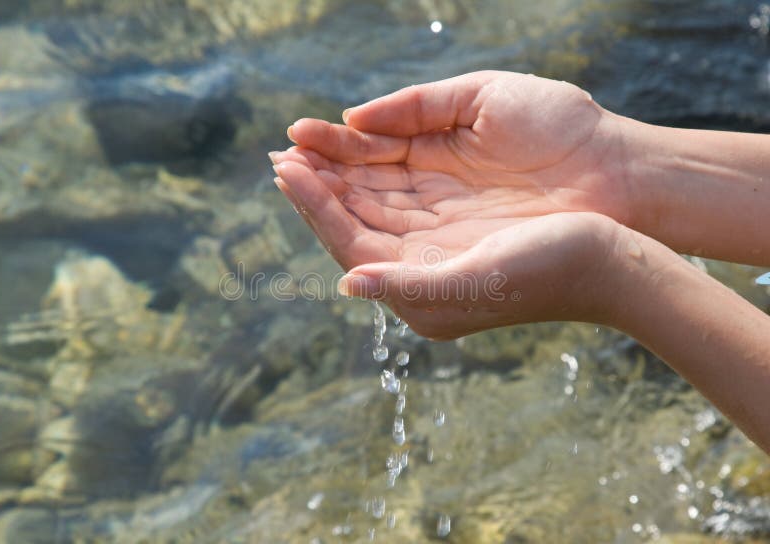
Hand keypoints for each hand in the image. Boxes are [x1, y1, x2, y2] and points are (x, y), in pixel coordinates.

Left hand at [270, 156, 623, 339]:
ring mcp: (435, 261)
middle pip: (354, 231)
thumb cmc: (553, 268)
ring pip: (372, 217)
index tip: (285, 166)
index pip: (349, 246)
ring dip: (340, 185)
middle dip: (318, 192)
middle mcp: (419, 283)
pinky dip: (372, 184)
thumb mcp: (478, 277)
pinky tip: (358, 164)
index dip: (316, 206)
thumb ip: (410, 285)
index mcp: (420, 297)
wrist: (611, 264)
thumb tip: (346, 281)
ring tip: (307, 153)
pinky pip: (398, 209)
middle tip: (282, 154)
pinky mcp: (452, 242)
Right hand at [284, 71, 632, 226]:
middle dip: (319, 182)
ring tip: (291, 181)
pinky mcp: (454, 271)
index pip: (370, 163)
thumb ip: (416, 105)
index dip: (332, 153)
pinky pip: (394, 259)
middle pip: (361, 198)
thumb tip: (352, 118)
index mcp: (436, 163)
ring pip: (369, 226)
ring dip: (328, 208)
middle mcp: (432, 207)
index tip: (295, 140)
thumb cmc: (560, 130)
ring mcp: (442, 241)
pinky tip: (328, 221)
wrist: (620, 180)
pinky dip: (358, 244)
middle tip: (280, 164)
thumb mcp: (483, 97)